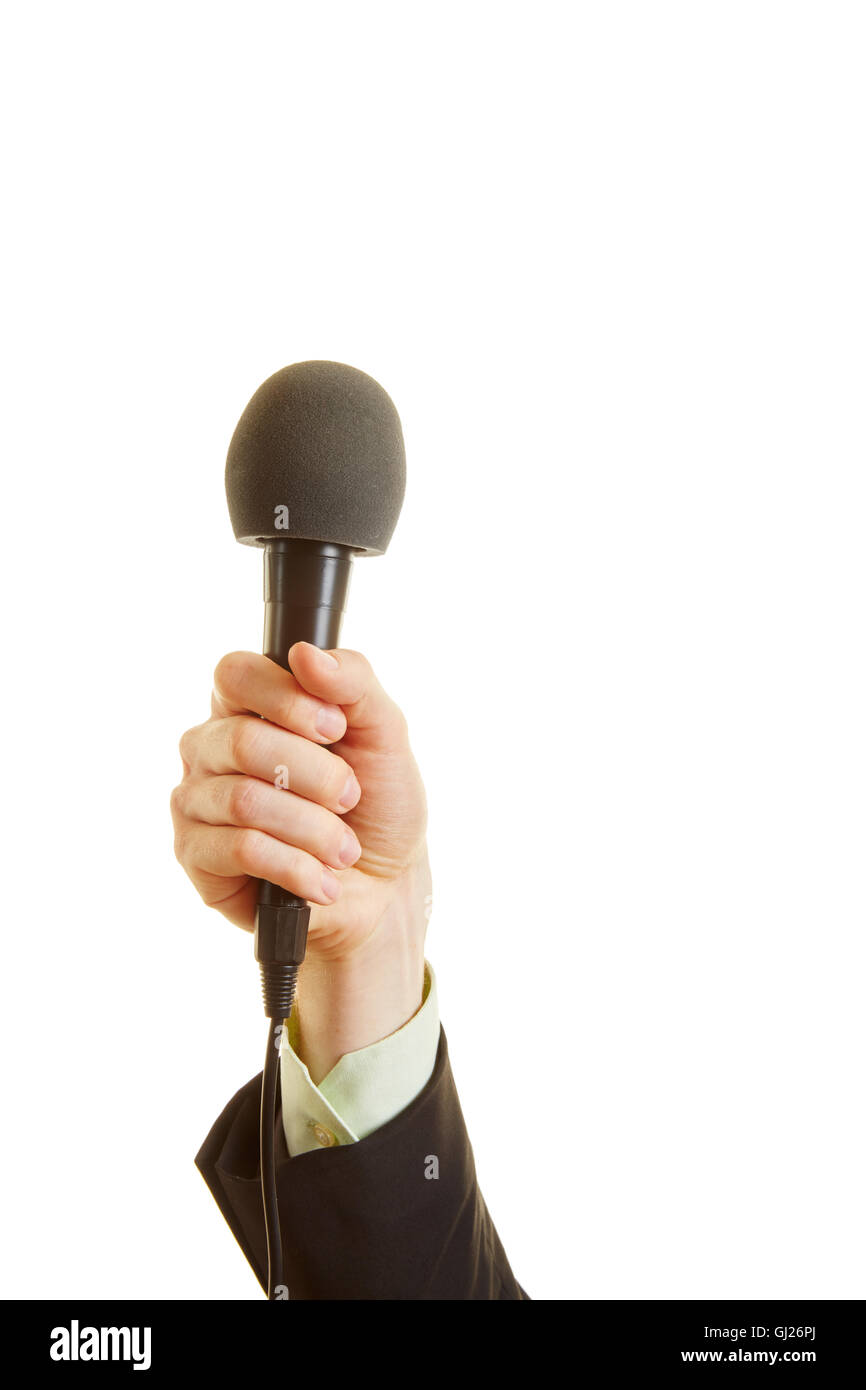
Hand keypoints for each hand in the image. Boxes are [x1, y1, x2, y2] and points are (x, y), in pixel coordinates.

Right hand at [171, 643, 430, 1078]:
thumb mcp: (385, 735)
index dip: (286, 698)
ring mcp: (196, 801)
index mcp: (248, 706)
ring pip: (243, 799)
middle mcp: (211, 747)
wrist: (383, 890)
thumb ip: (353, 683)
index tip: (336, 728)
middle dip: (315, 774)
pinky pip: (239, 849)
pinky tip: (321, 879)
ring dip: (313, 828)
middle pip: (242, 740)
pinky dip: (296, 866)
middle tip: (351, 796)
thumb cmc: (378, 806)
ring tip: (343, 848)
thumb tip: (306, 654)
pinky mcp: (196, 856)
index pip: (235, 673)